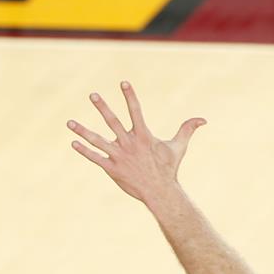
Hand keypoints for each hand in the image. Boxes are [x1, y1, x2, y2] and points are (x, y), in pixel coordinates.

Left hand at [68, 82, 204, 202]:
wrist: (160, 192)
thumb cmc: (169, 168)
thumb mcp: (179, 147)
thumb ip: (187, 129)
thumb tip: (203, 119)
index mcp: (143, 135)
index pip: (136, 110)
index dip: (130, 96)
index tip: (123, 82)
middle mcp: (129, 143)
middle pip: (113, 121)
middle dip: (102, 107)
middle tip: (92, 94)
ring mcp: (119, 156)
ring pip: (97, 140)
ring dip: (83, 130)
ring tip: (69, 122)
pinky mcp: (112, 169)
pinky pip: (95, 158)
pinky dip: (84, 151)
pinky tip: (73, 142)